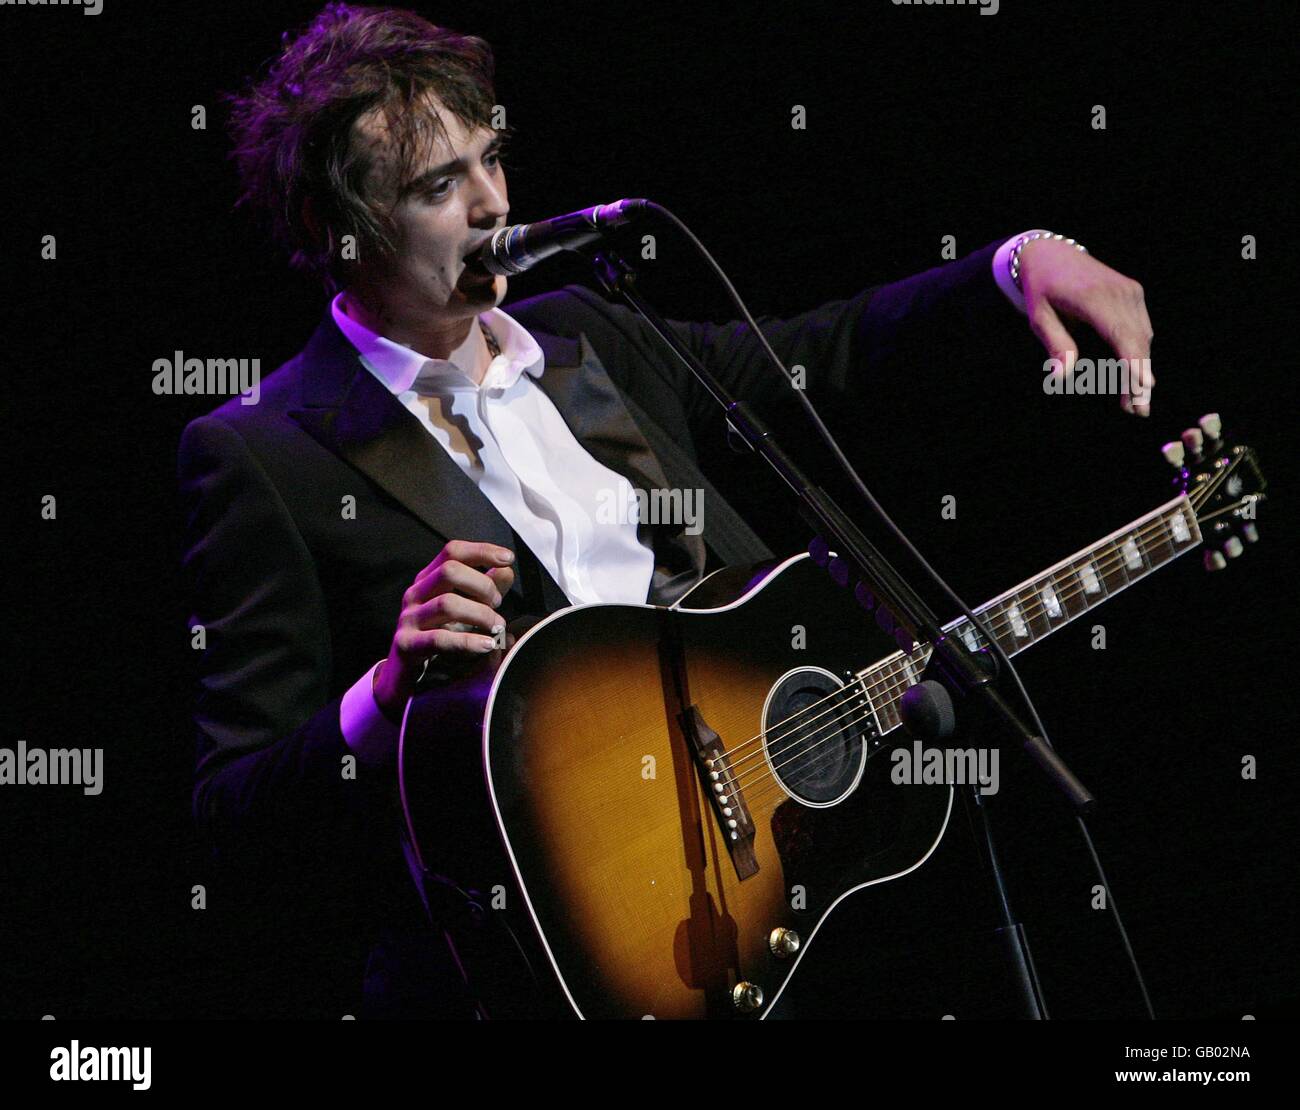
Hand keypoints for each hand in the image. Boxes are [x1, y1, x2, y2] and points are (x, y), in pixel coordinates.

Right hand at [373, 540, 515, 722]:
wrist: (403, 676)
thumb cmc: (439, 636)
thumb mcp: (465, 610)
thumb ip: (485, 589)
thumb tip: (506, 569)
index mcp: (428, 580)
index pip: (453, 551)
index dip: (481, 550)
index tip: (508, 558)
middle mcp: (415, 593)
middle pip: (450, 571)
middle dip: (482, 585)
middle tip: (498, 604)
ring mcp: (408, 618)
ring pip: (447, 603)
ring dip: (481, 614)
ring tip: (497, 627)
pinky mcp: (407, 645)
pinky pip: (439, 639)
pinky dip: (468, 641)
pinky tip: (487, 645)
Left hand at [1018, 237, 1155, 415]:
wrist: (1052, 255)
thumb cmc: (1041, 290)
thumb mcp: (1039, 317)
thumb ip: (1055, 345)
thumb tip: (1062, 377)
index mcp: (1094, 297)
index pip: (1120, 335)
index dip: (1133, 363)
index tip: (1142, 388)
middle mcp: (1119, 292)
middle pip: (1137, 341)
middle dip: (1139, 379)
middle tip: (1138, 413)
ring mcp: (1130, 291)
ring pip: (1143, 338)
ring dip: (1141, 369)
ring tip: (1135, 404)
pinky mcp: (1134, 293)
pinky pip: (1141, 328)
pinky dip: (1139, 353)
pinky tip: (1136, 379)